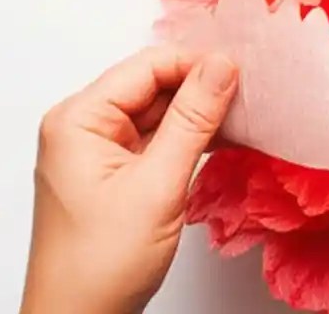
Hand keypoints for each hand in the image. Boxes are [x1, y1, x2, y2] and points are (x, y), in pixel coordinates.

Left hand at [20, 47, 239, 313]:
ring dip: (198, 115)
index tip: (243, 73)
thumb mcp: (158, 185)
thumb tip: (221, 66)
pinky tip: (221, 142)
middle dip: (200, 88)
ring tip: (243, 118)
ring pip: (157, 113)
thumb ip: (193, 120)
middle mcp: (81, 127)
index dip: (196, 64)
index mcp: (77, 120)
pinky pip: (156, 140)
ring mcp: (97, 151)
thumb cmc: (100, 264)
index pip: (146, 67)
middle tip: (251, 96)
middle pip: (152, 86)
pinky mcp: (114, 174)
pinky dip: (188, 139)